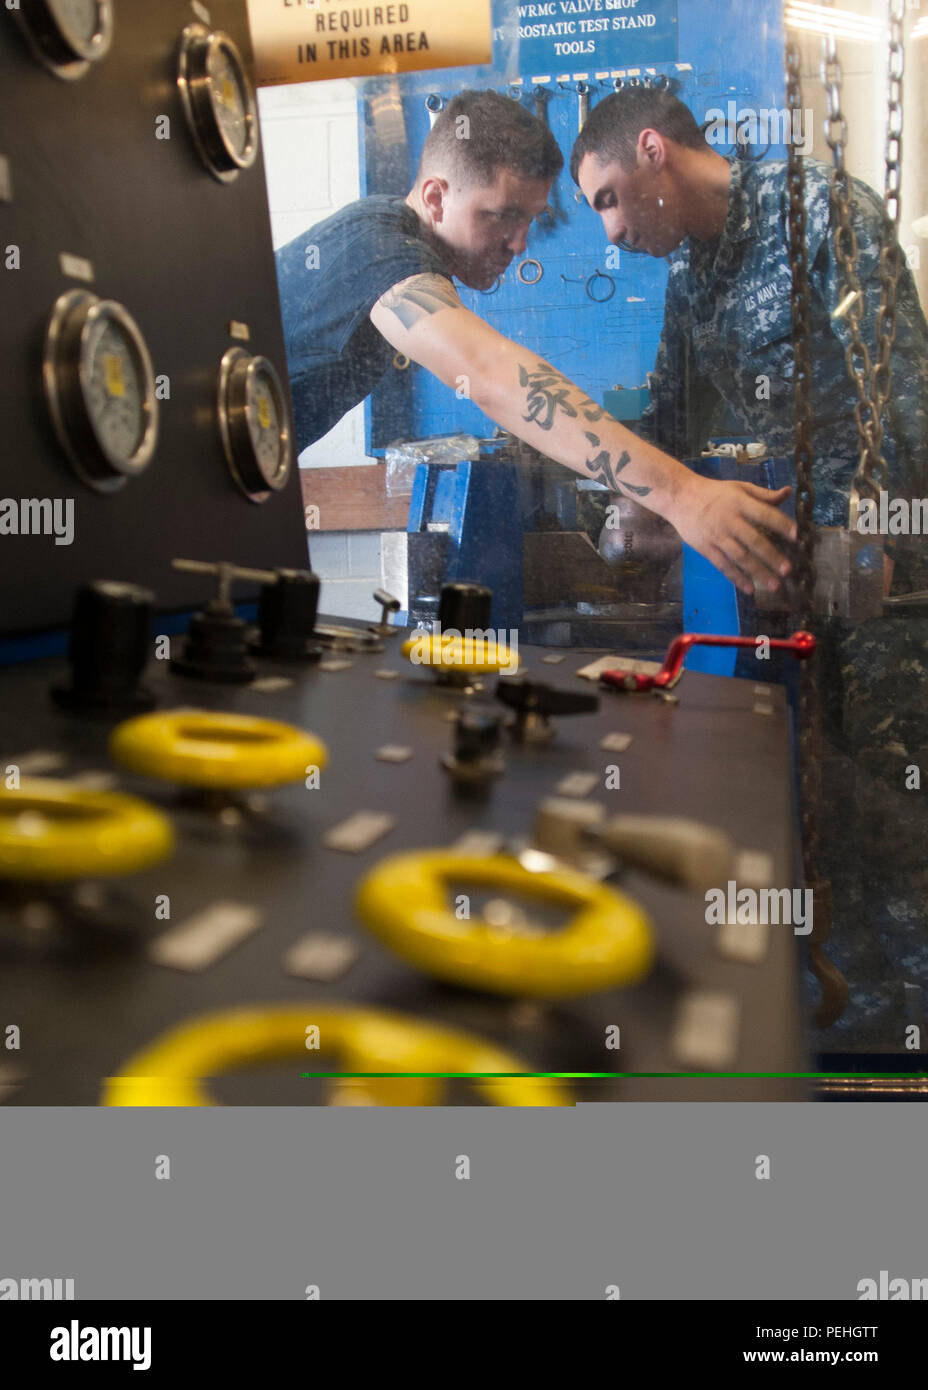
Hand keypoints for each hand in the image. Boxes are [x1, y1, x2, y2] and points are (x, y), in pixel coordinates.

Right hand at [668, 477, 795, 594]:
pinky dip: (736, 578)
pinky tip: (750, 589)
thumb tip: (789, 492)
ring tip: (774, 585)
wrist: (680, 497)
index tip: (796, 536)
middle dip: (772, 556)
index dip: (781, 524)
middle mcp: (729, 520)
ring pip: (740, 557)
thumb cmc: (714, 492)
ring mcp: (717, 536)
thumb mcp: (739, 487)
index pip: (765, 514)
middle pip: (754, 540)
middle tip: (788, 570)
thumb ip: (764, 494)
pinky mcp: (705, 548)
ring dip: (758, 572)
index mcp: (740, 503)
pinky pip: (723, 565)